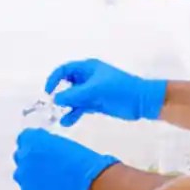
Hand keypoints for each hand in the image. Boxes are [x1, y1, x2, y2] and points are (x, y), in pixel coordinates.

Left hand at [12, 128, 118, 189]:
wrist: (86, 181)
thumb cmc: (80, 161)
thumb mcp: (62, 143)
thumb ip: (46, 145)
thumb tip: (44, 151)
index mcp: (32, 139)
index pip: (24, 138)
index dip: (34, 143)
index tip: (40, 147)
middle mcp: (24, 157)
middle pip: (21, 155)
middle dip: (31, 159)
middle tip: (46, 163)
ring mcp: (24, 176)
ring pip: (22, 173)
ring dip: (31, 173)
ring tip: (49, 175)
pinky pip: (27, 187)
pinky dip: (35, 187)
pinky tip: (49, 185)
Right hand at [45, 59, 166, 126]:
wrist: (141, 101)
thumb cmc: (119, 89)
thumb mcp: (95, 90)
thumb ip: (74, 95)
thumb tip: (56, 99)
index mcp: (88, 68)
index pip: (65, 70)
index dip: (54, 79)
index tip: (48, 92)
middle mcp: (88, 78)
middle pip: (67, 84)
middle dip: (59, 94)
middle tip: (51, 106)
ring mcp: (92, 91)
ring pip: (73, 98)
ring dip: (66, 106)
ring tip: (60, 118)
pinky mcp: (96, 103)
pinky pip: (80, 107)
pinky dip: (73, 113)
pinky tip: (67, 121)